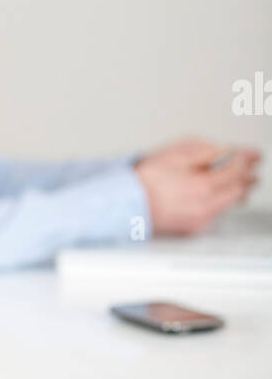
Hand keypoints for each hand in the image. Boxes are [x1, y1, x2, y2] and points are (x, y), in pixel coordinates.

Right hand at [134, 136, 260, 234]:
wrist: (123, 206)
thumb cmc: (142, 181)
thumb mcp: (173, 155)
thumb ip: (202, 151)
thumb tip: (222, 150)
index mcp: (202, 184)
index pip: (237, 169)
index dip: (248, 159)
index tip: (254, 154)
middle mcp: (205, 205)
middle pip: (238, 189)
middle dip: (248, 176)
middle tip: (253, 167)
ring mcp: (199, 218)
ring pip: (229, 203)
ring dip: (238, 190)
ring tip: (242, 181)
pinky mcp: (192, 228)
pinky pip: (215, 213)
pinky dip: (222, 202)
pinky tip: (219, 195)